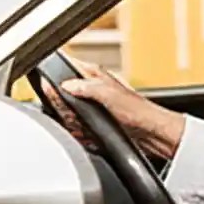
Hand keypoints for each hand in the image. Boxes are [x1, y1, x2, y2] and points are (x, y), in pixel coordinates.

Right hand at [45, 54, 185, 159]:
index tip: (50, 86)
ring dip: (74, 124)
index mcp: (95, 76)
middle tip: (75, 114)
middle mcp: (93, 90)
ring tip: (86, 127)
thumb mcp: (110, 95)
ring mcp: (94, 109)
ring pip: (68, 116)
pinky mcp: (96, 125)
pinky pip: (77, 130)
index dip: (56, 76)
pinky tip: (90, 136)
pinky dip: (81, 135)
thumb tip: (66, 84)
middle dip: (65, 108)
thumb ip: (87, 87)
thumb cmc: (140, 111)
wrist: (153, 134)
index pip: (67, 67)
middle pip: (62, 97)